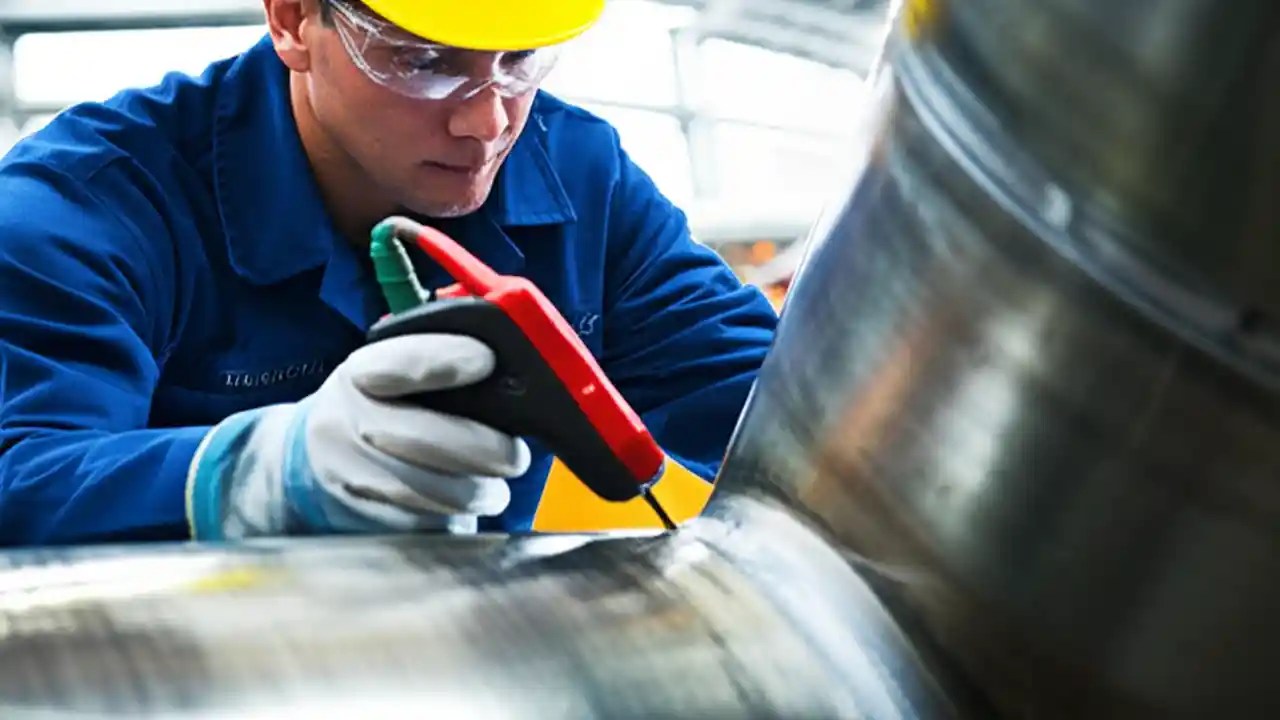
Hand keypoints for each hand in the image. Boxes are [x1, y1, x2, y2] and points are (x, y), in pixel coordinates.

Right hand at [185, 334, 530, 538]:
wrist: (310, 459)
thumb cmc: (375, 408)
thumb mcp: (389, 372)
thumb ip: (437, 364)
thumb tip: (505, 369)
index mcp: (360, 374)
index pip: (404, 362)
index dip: (450, 360)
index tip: (488, 361)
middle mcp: (346, 421)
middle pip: (425, 438)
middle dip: (486, 449)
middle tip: (515, 456)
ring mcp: (349, 473)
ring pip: (430, 491)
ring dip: (478, 492)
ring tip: (494, 487)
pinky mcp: (361, 518)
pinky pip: (421, 523)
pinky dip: (453, 518)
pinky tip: (463, 506)